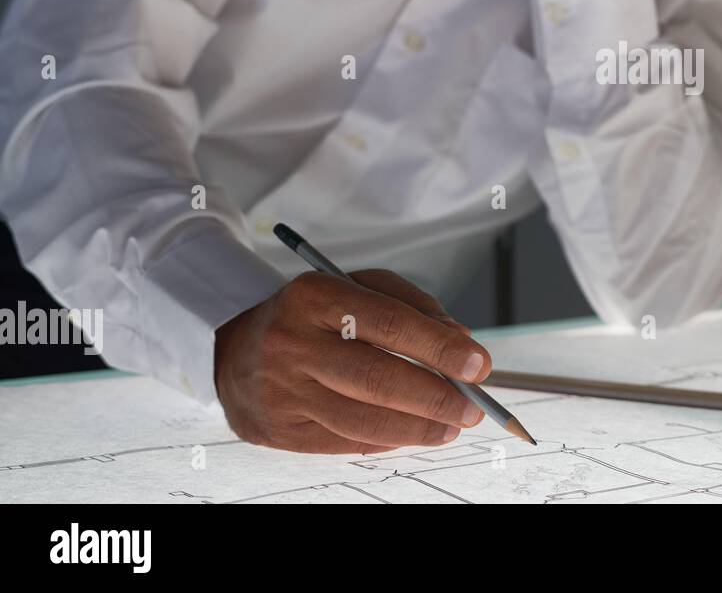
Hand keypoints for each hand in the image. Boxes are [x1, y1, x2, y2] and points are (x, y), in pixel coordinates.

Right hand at [214, 269, 491, 452]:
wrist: (236, 348)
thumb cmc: (314, 316)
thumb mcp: (358, 288)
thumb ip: (413, 307)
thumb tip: (461, 342)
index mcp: (314, 297)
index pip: (390, 323)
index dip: (439, 347)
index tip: (478, 363)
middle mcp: (292, 343)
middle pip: (377, 378)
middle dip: (436, 396)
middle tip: (474, 407)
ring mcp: (281, 390)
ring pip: (363, 419)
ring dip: (419, 427)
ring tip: (452, 426)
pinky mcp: (278, 430)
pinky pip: (345, 442)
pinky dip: (388, 440)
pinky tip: (413, 433)